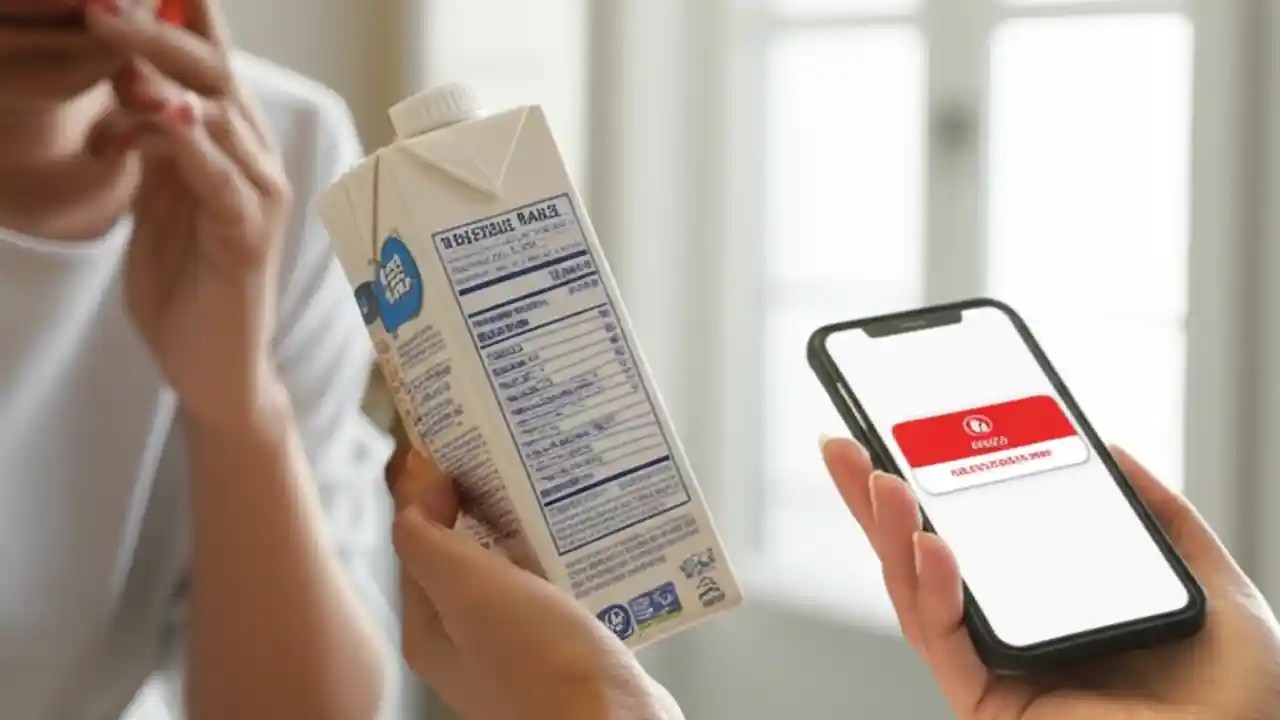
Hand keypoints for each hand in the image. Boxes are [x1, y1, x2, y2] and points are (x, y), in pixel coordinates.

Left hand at [86, 0, 291, 425]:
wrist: (213, 368)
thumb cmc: (186, 285)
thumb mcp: (155, 198)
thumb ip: (148, 141)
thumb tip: (125, 78)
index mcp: (235, 148)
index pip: (214, 65)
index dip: (186, 18)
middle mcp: (258, 162)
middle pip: (216, 74)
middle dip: (159, 31)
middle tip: (103, 2)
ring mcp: (262, 197)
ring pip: (219, 115)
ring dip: (162, 72)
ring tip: (111, 34)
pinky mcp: (250, 237)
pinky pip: (221, 180)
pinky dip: (194, 144)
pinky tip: (165, 114)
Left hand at [385, 446, 683, 719]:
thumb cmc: (538, 661)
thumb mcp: (467, 588)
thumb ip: (426, 538)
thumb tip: (422, 491)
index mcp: (429, 630)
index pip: (418, 542)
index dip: (434, 492)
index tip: (466, 448)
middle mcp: (466, 645)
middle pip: (468, 556)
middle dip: (488, 507)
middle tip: (517, 461)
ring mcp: (517, 652)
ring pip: (516, 573)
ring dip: (533, 533)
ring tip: (559, 493)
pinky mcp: (565, 655)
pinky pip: (559, 595)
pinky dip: (568, 564)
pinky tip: (590, 543)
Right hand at [822, 437, 1279, 718]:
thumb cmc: (1238, 704)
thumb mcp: (1208, 581)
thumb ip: (1161, 516)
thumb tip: (1109, 449)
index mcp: (1047, 602)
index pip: (973, 536)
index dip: (931, 487)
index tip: (903, 431)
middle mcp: (1010, 634)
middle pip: (923, 559)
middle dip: (874, 500)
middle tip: (845, 443)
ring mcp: (994, 670)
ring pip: (917, 596)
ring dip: (891, 532)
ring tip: (880, 477)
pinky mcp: (988, 706)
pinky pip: (946, 642)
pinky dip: (933, 589)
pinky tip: (932, 543)